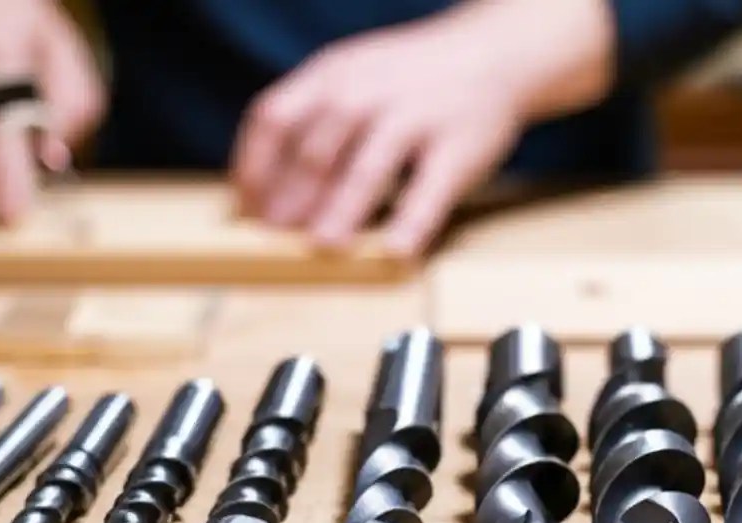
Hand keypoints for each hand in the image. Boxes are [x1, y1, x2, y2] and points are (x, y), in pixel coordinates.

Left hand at [232, 0, 614, 255]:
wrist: (494, 52)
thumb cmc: (409, 79)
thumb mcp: (352, 75)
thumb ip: (311, 118)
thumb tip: (262, 189)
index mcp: (333, 74)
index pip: (275, 119)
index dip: (256, 168)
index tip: (248, 210)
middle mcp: (369, 91)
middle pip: (317, 150)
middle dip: (292, 198)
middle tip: (275, 240)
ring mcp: (415, 117)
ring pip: (367, 169)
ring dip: (341, 211)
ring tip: (324, 247)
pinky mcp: (458, 147)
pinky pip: (430, 190)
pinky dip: (412, 224)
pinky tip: (396, 252)